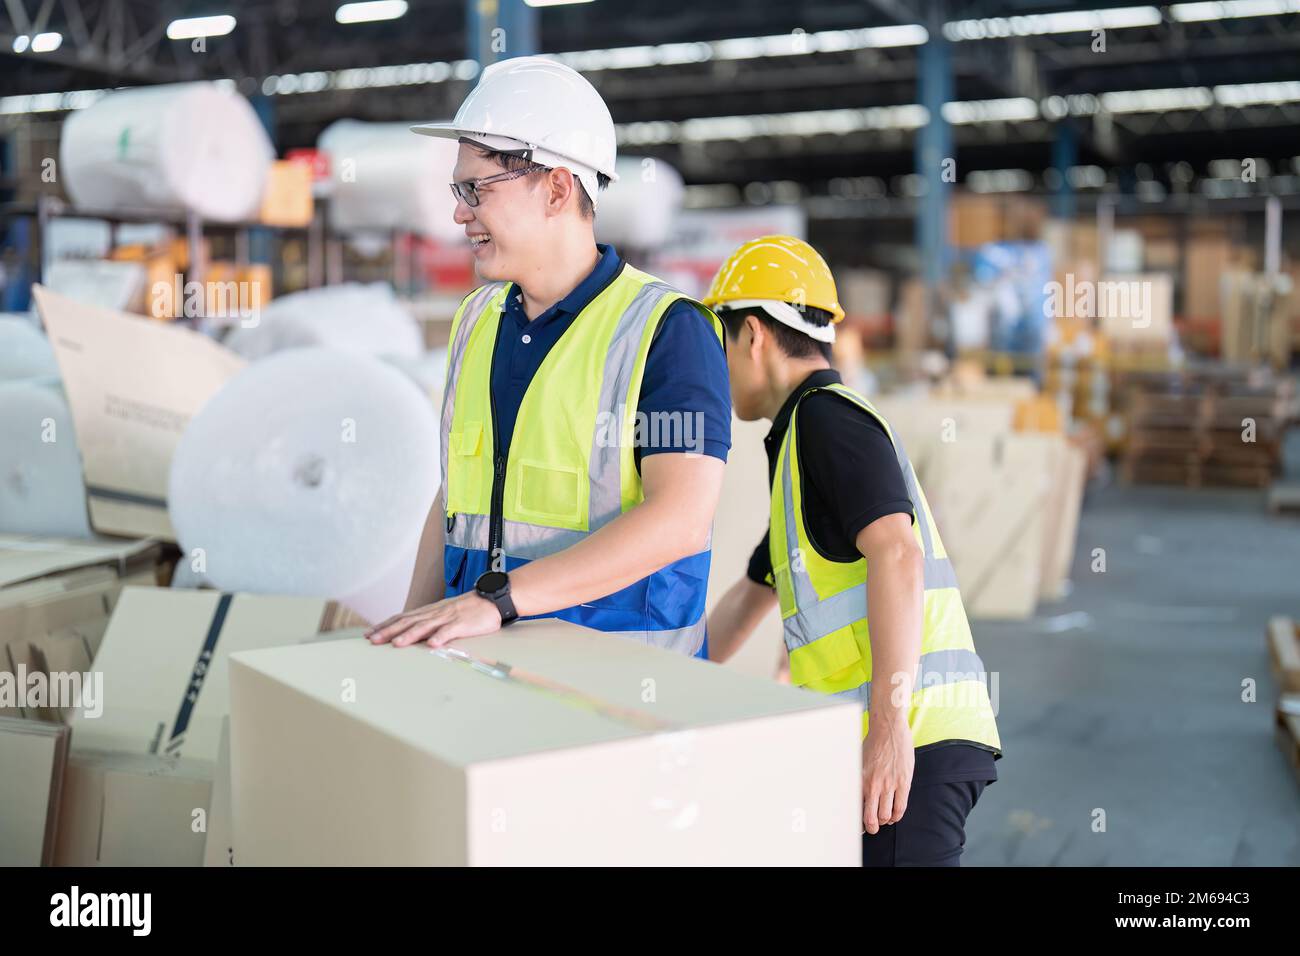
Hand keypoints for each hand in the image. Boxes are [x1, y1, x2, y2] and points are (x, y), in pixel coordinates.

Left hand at [363, 591, 502, 648]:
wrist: (491, 599)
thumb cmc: (468, 610)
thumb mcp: (444, 614)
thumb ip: (429, 624)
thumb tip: (411, 634)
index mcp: (429, 612)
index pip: (402, 618)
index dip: (385, 626)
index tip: (369, 634)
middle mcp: (434, 613)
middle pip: (408, 622)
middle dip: (389, 631)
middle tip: (372, 640)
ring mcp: (448, 618)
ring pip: (425, 626)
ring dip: (409, 635)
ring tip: (396, 644)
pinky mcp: (462, 623)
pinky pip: (450, 631)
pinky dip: (440, 637)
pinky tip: (432, 645)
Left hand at [861, 713, 913, 834]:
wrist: (889, 729)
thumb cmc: (874, 742)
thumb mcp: (859, 761)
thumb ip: (860, 778)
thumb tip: (857, 793)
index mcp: (861, 780)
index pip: (857, 808)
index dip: (857, 819)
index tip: (858, 823)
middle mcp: (874, 785)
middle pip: (871, 818)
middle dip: (871, 827)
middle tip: (872, 828)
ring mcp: (889, 785)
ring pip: (886, 815)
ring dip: (885, 822)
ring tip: (884, 820)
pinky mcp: (903, 782)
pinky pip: (901, 807)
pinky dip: (897, 816)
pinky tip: (894, 815)